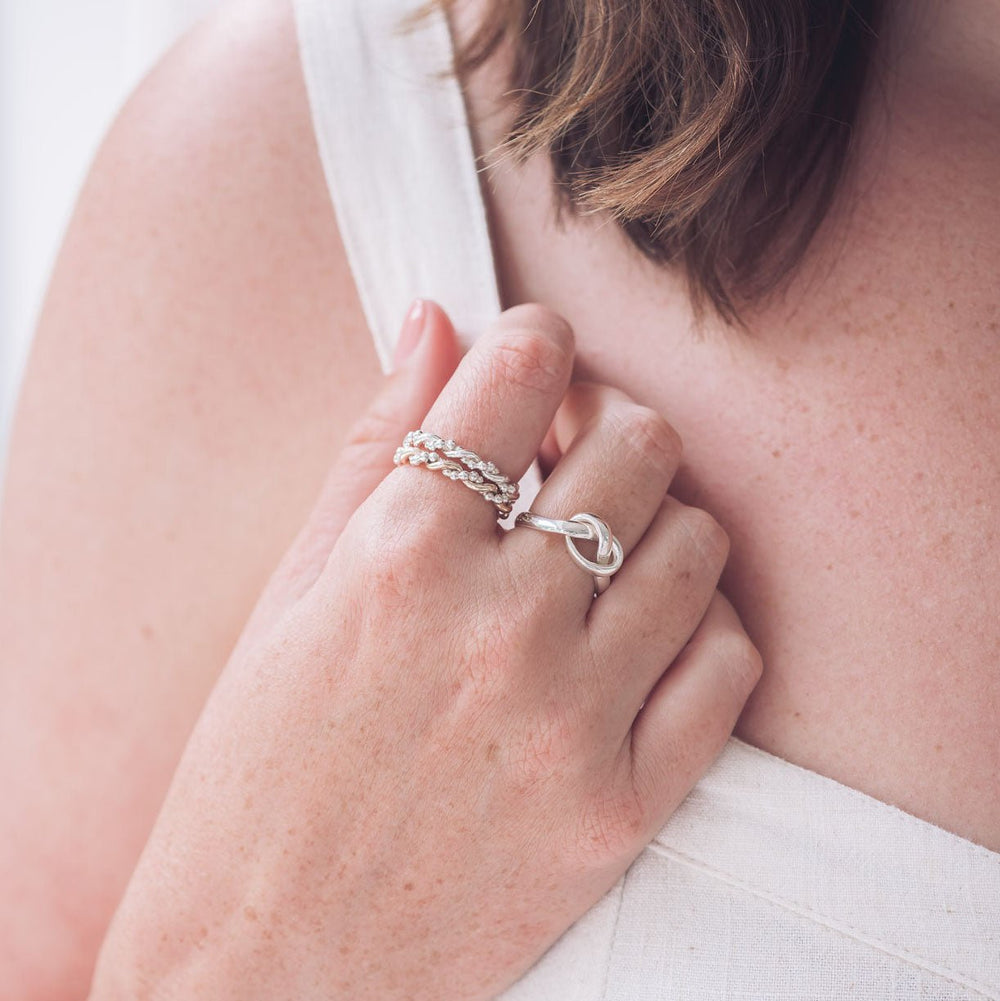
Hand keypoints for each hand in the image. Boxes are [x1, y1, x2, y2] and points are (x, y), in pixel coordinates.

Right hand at [90, 302, 761, 999]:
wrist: (270, 962)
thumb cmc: (258, 773)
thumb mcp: (293, 592)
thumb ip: (371, 443)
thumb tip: (436, 321)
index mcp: (400, 553)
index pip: (520, 373)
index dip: (538, 340)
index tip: (537, 357)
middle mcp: (499, 622)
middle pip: (639, 443)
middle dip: (609, 422)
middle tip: (573, 454)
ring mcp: (572, 718)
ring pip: (699, 541)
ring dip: (660, 521)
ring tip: (605, 551)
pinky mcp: (623, 806)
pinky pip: (727, 664)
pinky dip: (701, 627)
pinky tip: (643, 636)